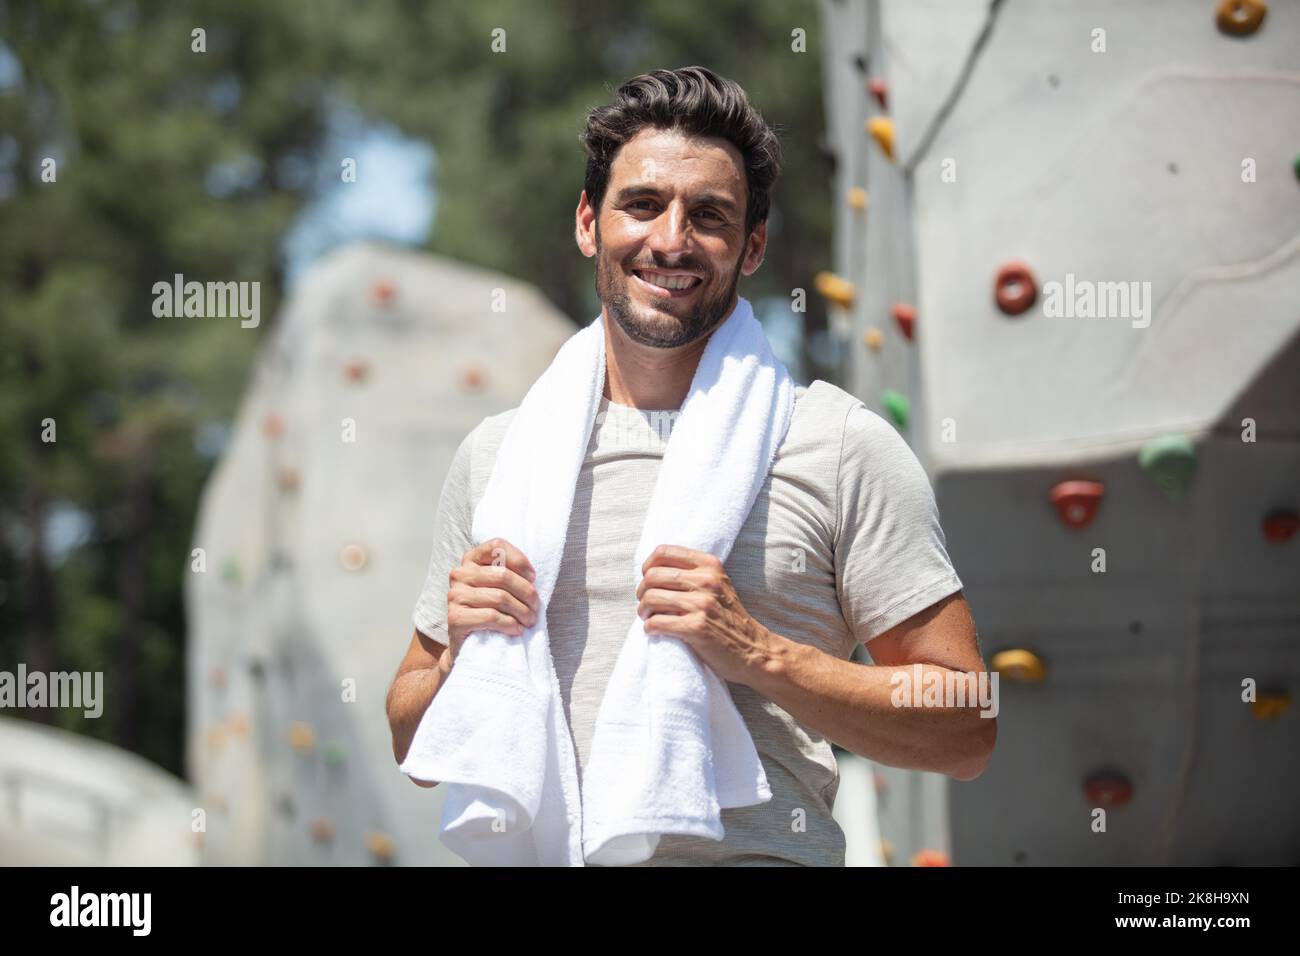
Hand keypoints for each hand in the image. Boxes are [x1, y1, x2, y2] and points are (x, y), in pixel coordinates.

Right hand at [446, 537, 539, 664]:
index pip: (497, 546)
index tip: (533, 578)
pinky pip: (491, 616)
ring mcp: (455, 595)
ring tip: (529, 621)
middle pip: (503, 575)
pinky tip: (516, 630)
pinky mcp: (455, 617)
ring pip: (500, 598)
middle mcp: (460, 574)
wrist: (470, 645)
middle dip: (527, 593)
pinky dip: (510, 624)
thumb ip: (510, 574)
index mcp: (471, 560)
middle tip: (536, 608)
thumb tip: (531, 577)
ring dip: (522, 612)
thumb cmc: (491, 612)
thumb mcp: (500, 587)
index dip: (520, 560)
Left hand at [635, 544, 776, 685]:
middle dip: (642, 592)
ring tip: (649, 617)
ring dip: (643, 611)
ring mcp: (702, 604)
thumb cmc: (727, 617)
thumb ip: (691, 572)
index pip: (663, 552)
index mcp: (710, 565)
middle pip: (652, 576)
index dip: (648, 566)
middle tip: (645, 604)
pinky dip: (649, 628)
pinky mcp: (696, 627)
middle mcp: (707, 580)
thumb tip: (650, 571)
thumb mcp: (716, 584)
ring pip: (650, 599)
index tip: (649, 580)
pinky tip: (656, 630)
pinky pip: (656, 623)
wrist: (753, 649)